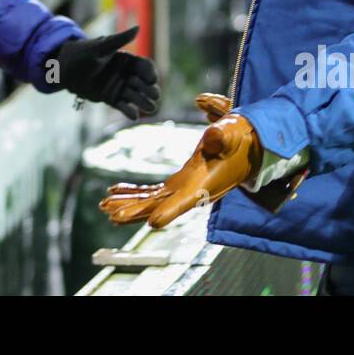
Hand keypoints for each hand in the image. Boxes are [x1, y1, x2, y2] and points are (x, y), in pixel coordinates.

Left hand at [53, 27, 159, 119]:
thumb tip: (138, 28)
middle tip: (155, 95)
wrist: (64, 68)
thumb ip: (120, 40)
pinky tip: (134, 116)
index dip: (150, 73)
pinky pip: (122, 106)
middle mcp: (125, 74)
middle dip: (150, 89)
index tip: (151, 79)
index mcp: (126, 60)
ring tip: (151, 108)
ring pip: (135, 96)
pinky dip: (129, 111)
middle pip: (143, 83)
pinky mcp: (110, 98)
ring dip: (144, 101)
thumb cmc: (83, 53)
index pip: (144, 67)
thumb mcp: (101, 47)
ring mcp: (119, 87)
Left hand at [98, 93, 261, 228]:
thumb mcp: (234, 130)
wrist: (249, 145)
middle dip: (135, 210)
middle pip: (160, 205)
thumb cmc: (241, 137)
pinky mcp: (178, 184)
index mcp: (206, 182)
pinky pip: (152, 192)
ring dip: (129, 203)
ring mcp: (184, 189)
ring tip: (104, 206)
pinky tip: (115, 190)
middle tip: (111, 214)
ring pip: (152, 200)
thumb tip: (211, 133)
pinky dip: (134, 192)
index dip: (170, 211)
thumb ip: (222, 133)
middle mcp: (192, 191)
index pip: (186, 200)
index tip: (153, 224)